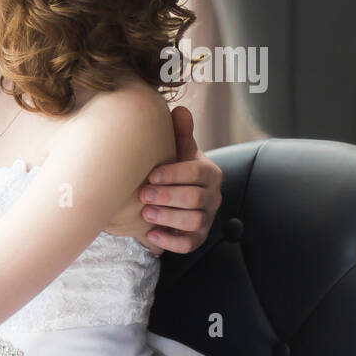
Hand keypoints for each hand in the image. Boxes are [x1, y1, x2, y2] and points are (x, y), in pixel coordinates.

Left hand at [138, 105, 222, 253]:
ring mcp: (207, 218)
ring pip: (194, 221)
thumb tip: (180, 110)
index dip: (174, 174)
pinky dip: (170, 242)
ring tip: (145, 214)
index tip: (151, 175)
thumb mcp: (178, 151)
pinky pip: (189, 245)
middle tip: (143, 195)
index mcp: (209, 173)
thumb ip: (180, 133)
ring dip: (168, 218)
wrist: (176, 196)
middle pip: (195, 198)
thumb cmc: (175, 170)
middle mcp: (213, 196)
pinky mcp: (197, 238)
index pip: (197, 172)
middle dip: (167, 197)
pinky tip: (151, 234)